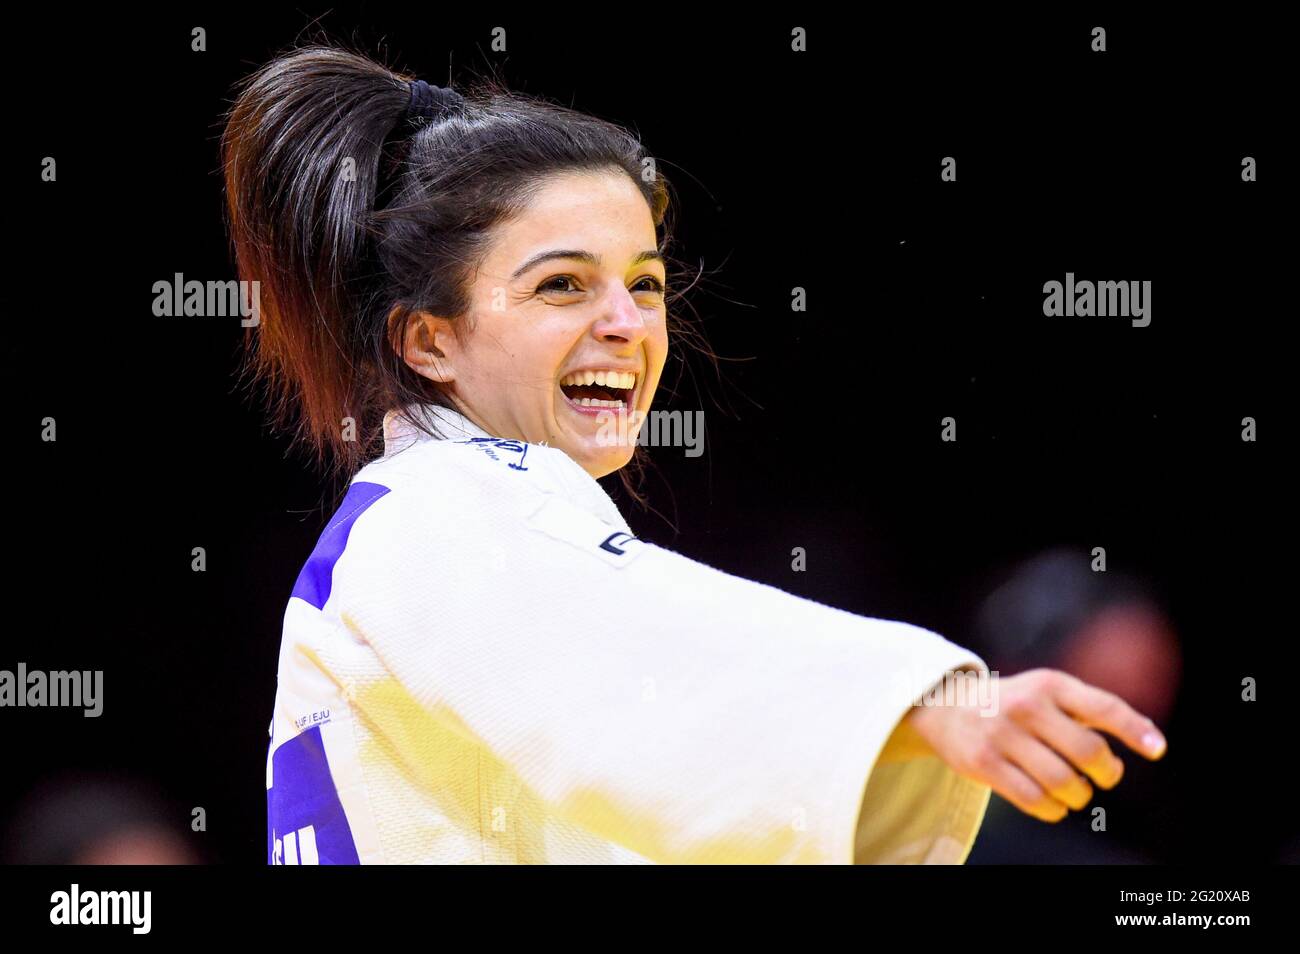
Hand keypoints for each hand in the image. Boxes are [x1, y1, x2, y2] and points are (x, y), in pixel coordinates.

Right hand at [901, 668, 1166, 821]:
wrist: (944, 706)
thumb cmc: (1014, 704)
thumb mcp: (1047, 690)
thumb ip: (1090, 709)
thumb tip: (1151, 741)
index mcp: (1049, 684)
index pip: (1102, 706)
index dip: (1134, 729)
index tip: (1157, 750)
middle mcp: (1026, 705)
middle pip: (1088, 752)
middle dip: (1106, 773)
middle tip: (1104, 777)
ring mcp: (1002, 735)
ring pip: (1063, 782)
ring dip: (1079, 796)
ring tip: (1076, 791)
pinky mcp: (983, 763)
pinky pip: (1034, 799)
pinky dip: (1054, 810)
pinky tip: (1054, 804)